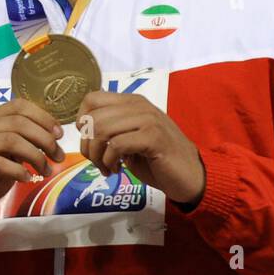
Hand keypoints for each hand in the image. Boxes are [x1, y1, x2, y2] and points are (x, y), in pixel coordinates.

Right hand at [0, 99, 64, 234]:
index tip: (59, 134)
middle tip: (58, 156)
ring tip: (45, 171)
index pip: (17, 106)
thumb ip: (20, 146)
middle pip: (17, 122)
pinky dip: (17, 170)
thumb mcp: (5, 159)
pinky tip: (26, 179)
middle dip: (44, 139)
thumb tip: (48, 140)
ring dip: (35, 155)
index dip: (42, 117)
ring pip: (9, 140)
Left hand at [78, 91, 205, 204]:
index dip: (82, 120)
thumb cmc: (156, 159)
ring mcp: (148, 120)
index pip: (92, 98)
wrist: (191, 176)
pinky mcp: (154, 137)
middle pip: (93, 118)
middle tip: (96, 161)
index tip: (88, 140)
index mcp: (132, 102)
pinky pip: (117, 144)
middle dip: (87, 145)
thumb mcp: (128, 138)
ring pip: (102, 130)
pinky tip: (117, 170)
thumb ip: (110, 128)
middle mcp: (139, 106)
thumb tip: (83, 129)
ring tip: (106, 167)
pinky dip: (110, 161)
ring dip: (97, 155)